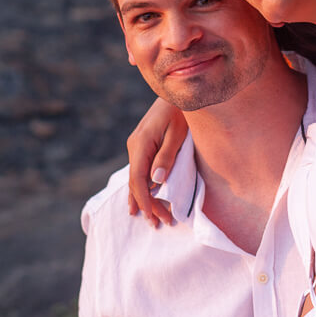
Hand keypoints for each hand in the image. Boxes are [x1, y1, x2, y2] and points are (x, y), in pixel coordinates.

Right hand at [126, 98, 186, 226]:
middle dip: (146, 205)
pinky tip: (141, 197)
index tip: (154, 217)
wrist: (177, 92)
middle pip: (135, 182)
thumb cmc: (181, 113)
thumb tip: (155, 181)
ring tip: (146, 217)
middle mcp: (134, 145)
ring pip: (134, 178)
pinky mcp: (142, 144)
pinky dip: (140, 186)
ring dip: (142, 198)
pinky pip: (138, 170)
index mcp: (140, 144)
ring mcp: (136, 144)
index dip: (145, 201)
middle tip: (159, 224)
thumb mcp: (177, 135)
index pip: (138, 180)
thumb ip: (166, 157)